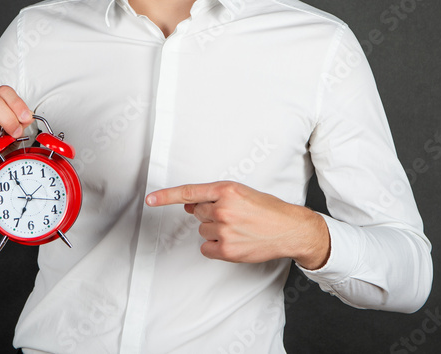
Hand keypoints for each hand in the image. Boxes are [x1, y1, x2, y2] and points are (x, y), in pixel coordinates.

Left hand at [145, 181, 330, 267]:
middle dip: (210, 214)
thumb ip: (214, 197)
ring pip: (203, 231)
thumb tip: (189, 206)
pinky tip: (235, 242)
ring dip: (215, 231)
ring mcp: (224, 230)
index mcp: (226, 190)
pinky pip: (207, 248)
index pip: (189, 192)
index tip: (150, 199)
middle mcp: (222, 209)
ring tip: (239, 228)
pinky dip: (216, 247)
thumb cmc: (267, 210)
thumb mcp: (241, 193)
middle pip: (197, 214)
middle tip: (233, 216)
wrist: (289, 229)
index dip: (166, 196)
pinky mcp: (227, 250)